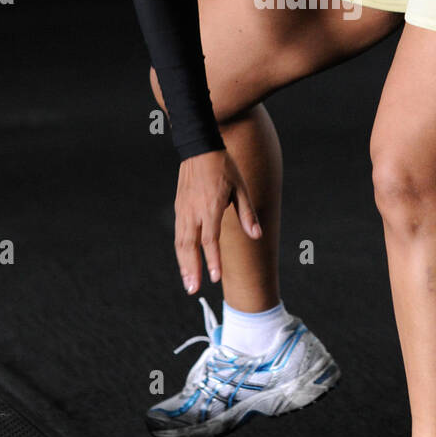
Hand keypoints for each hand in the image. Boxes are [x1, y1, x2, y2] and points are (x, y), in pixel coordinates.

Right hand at [174, 149, 261, 294]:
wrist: (199, 147)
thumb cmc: (223, 167)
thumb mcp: (240, 187)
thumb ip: (247, 213)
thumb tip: (257, 235)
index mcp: (210, 207)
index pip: (210, 240)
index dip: (212, 260)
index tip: (215, 278)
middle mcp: (193, 211)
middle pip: (189, 246)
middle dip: (191, 269)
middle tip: (192, 290)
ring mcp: (183, 210)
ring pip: (181, 242)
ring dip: (183, 264)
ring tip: (187, 283)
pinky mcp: (179, 208)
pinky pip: (178, 234)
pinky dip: (180, 251)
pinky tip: (184, 261)